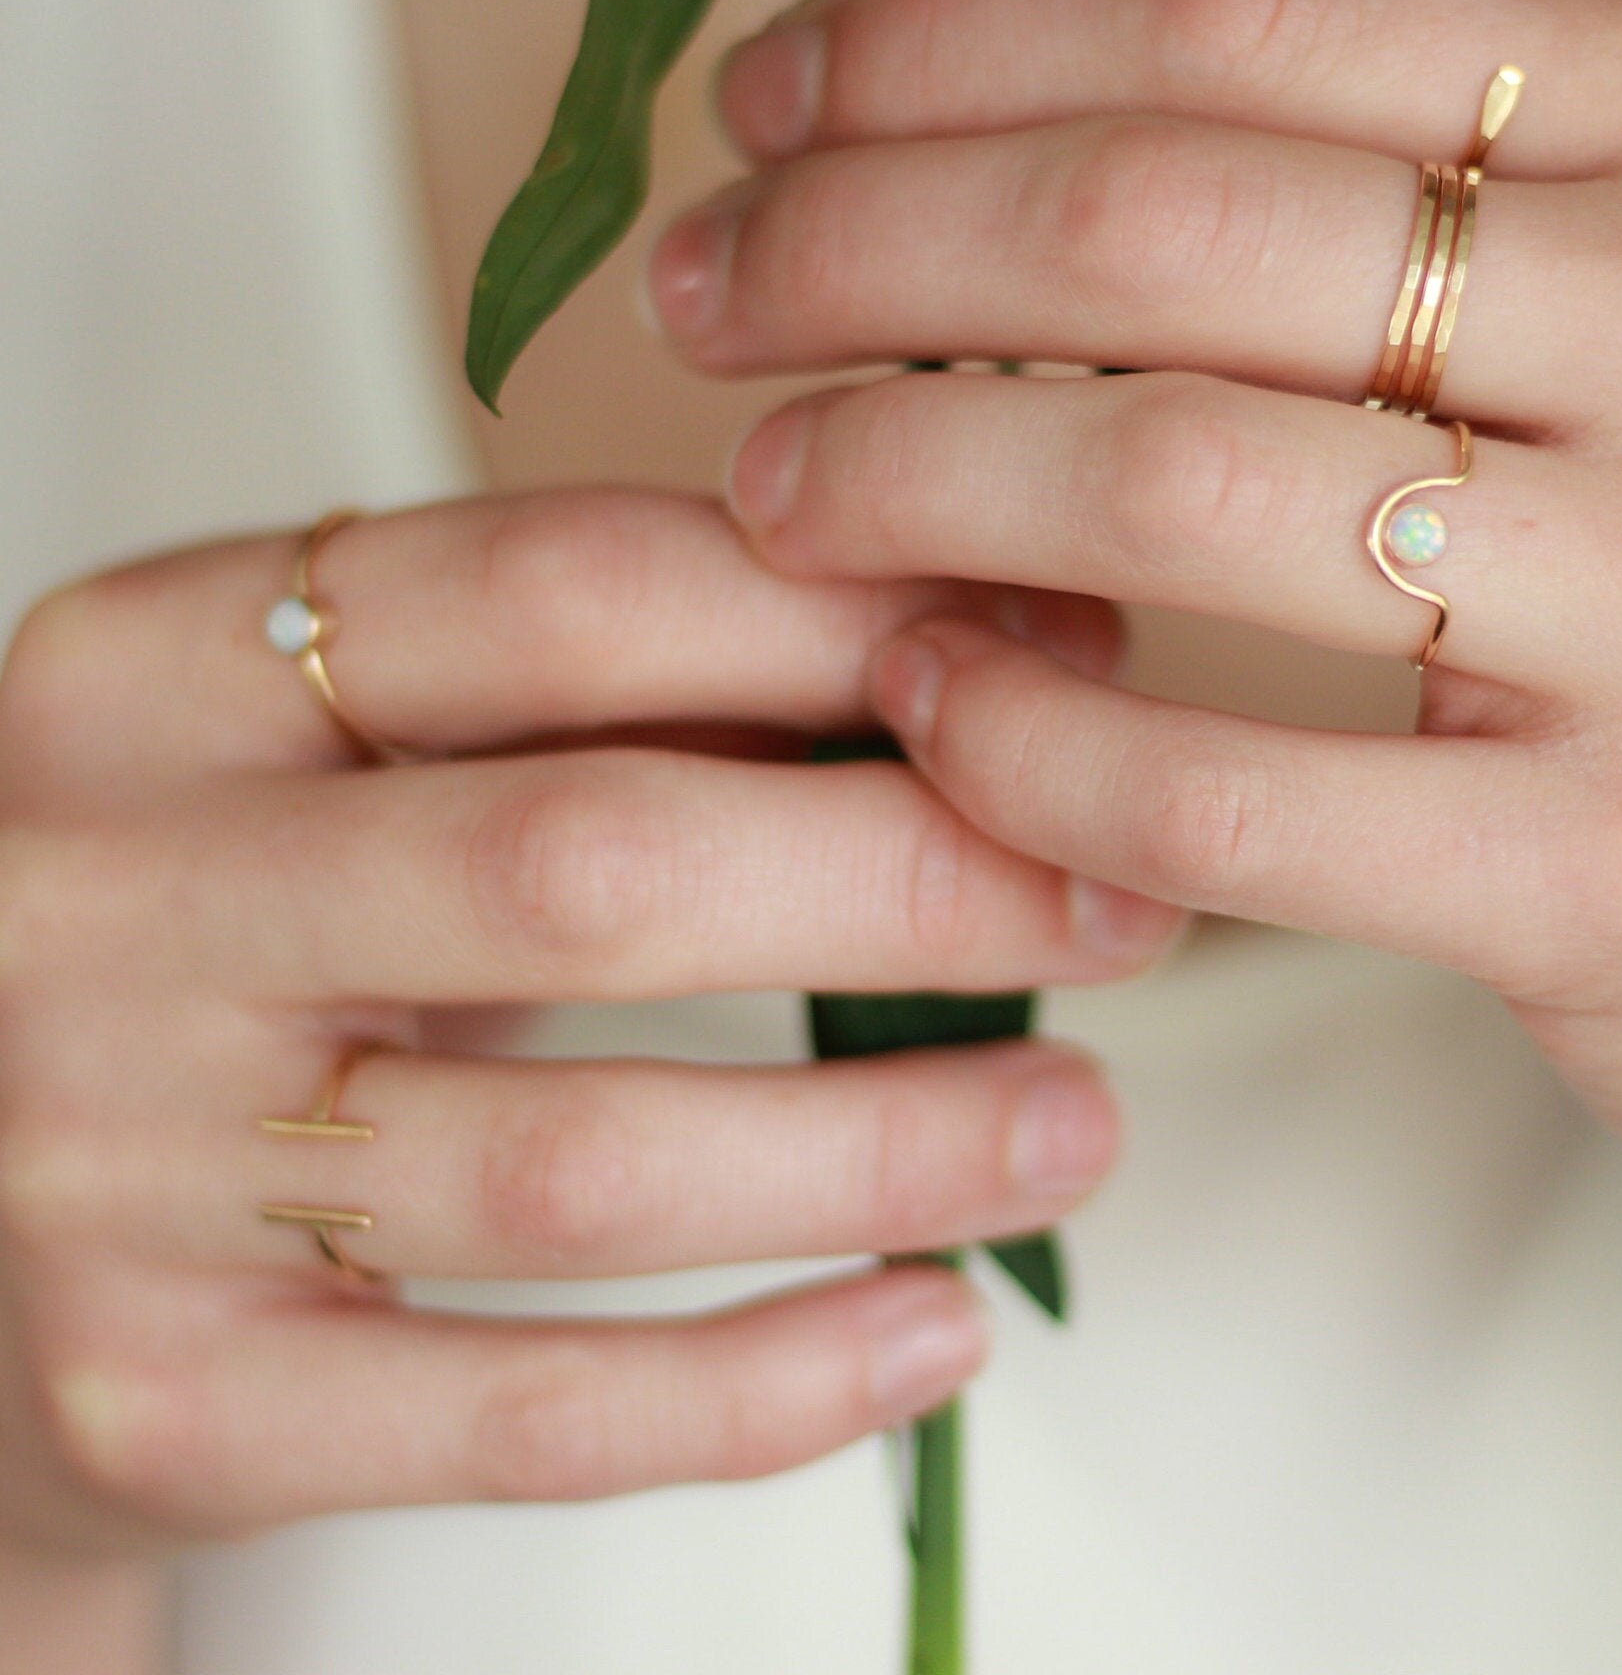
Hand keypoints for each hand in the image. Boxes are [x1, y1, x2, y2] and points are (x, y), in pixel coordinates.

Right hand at [0, 489, 1176, 1579]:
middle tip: (1121, 903)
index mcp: (162, 670)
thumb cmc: (216, 917)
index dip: (847, 621)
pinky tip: (930, 1328)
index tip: (1054, 668)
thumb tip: (972, 652)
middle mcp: (116, 902)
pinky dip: (764, 1383)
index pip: (557, 592)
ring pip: (585, 1161)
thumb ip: (597, 688)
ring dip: (889, 1145)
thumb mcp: (339, 744)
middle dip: (917, 882)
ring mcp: (117, 1168)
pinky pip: (518, 1413)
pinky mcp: (165, 1402)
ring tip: (1075, 1121)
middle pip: (596, 867)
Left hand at [659, 0, 1621, 1436]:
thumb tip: (978, 129)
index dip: (945, 39)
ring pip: (1167, 486)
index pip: (1242, 8)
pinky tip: (919, 699)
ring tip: (773, 491)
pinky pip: (1215, 791)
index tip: (769, 98)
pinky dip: (1014, 739)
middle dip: (856, 244)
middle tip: (703, 295)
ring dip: (898, 480)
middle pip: (1162, 221)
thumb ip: (1386, 200)